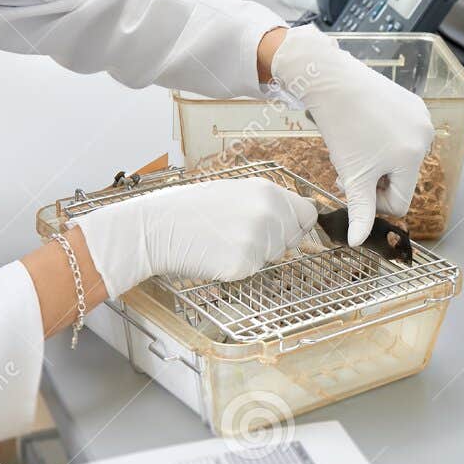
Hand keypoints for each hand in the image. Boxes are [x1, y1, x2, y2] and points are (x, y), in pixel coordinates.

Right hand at [74, 177, 316, 292]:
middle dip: (271, 242)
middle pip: (290, 240)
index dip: (295, 226)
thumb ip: (266, 202)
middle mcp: (268, 213)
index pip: (306, 214)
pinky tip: (214, 255)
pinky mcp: (243, 265)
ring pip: (271, 258)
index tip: (282, 231)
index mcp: (267, 191)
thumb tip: (299, 213)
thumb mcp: (233, 192)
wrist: (157, 227)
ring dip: (252, 256)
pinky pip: (250, 272)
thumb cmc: (190, 210)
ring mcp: (257, 240)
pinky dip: (235, 269)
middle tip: (235, 235)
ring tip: (221, 242)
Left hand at [269, 25, 434, 245]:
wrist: (331, 79)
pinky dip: (386, 138)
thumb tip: (358, 243)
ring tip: (358, 145)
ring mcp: (422, 118)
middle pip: (403, 179)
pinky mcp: (414, 103)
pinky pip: (404, 135)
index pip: (400, 202)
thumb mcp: (352, 175)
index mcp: (413, 157)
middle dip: (376, 178)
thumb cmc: (340, 127)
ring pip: (402, 158)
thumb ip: (360, 211)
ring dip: (380, 160)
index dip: (374, 200)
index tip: (354, 184)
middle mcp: (425, 137)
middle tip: (350, 165)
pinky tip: (366, 126)